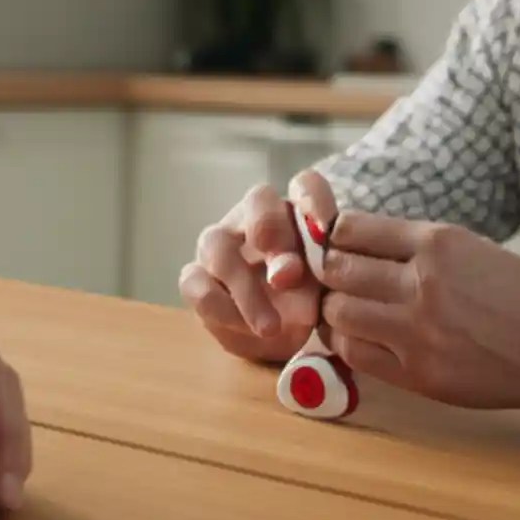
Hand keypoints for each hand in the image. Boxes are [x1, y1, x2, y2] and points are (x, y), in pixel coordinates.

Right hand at [179, 170, 336, 361]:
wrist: (285, 333)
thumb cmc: (309, 299)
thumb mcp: (326, 287)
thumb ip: (314, 273)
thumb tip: (285, 272)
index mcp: (298, 212)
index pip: (306, 186)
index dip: (314, 200)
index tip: (324, 230)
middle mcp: (254, 217)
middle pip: (256, 202)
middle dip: (271, 235)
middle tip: (287, 278)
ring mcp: (219, 244)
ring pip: (216, 242)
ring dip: (244, 287)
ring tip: (269, 327)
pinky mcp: (195, 278)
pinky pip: (194, 284)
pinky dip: (219, 309)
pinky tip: (244, 330)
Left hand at [319, 212, 519, 410]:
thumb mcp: (470, 248)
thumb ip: (412, 247)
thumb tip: (348, 245)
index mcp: (438, 242)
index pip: (350, 229)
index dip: (333, 238)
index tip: (334, 247)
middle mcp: (423, 282)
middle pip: (334, 269)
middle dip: (326, 273)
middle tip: (331, 281)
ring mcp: (418, 331)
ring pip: (336, 312)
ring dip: (332, 310)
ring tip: (344, 310)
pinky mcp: (419, 373)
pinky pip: (353, 353)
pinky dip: (346, 343)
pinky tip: (358, 337)